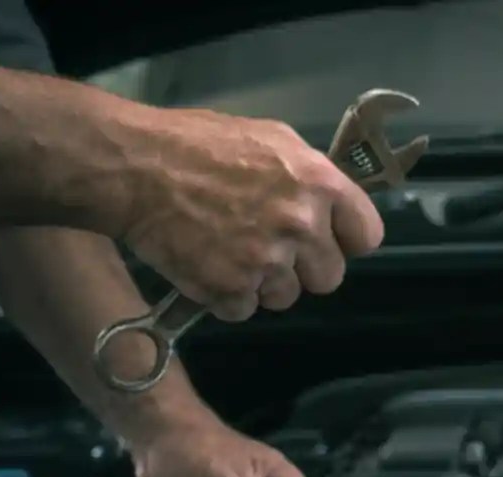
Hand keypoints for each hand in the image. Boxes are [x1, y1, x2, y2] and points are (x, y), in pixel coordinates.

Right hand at [118, 107, 382, 320]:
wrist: (135, 169)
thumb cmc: (199, 144)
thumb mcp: (270, 139)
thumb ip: (309, 176)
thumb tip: (333, 204)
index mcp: (319, 184)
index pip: (367, 235)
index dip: (346, 240)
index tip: (329, 240)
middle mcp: (301, 226)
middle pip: (329, 277)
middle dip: (302, 268)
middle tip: (268, 247)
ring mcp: (267, 261)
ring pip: (286, 297)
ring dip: (262, 284)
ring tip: (229, 250)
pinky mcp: (231, 289)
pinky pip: (244, 309)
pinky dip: (225, 296)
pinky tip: (206, 264)